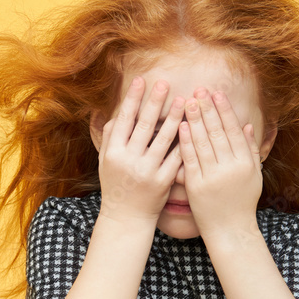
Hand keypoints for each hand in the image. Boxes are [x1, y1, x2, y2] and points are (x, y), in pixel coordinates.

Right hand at [96, 76, 185, 224]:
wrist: (126, 217)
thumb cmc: (116, 184)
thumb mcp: (105, 161)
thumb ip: (110, 137)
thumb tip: (117, 112)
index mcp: (113, 153)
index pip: (124, 120)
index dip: (132, 99)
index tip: (141, 80)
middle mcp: (129, 161)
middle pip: (144, 126)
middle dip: (154, 103)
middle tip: (165, 83)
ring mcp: (146, 171)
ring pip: (163, 140)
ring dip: (174, 119)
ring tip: (185, 100)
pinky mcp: (162, 182)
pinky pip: (175, 158)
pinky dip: (184, 143)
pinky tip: (192, 128)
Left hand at [177, 88, 261, 239]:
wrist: (230, 230)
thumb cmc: (242, 201)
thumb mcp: (253, 175)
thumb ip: (249, 150)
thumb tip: (246, 125)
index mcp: (245, 163)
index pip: (234, 130)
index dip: (224, 110)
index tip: (216, 93)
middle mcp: (230, 168)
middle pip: (217, 132)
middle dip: (208, 109)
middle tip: (199, 89)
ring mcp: (213, 177)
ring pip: (203, 143)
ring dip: (195, 120)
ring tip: (188, 101)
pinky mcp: (197, 186)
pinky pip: (190, 160)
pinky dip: (185, 142)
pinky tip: (180, 126)